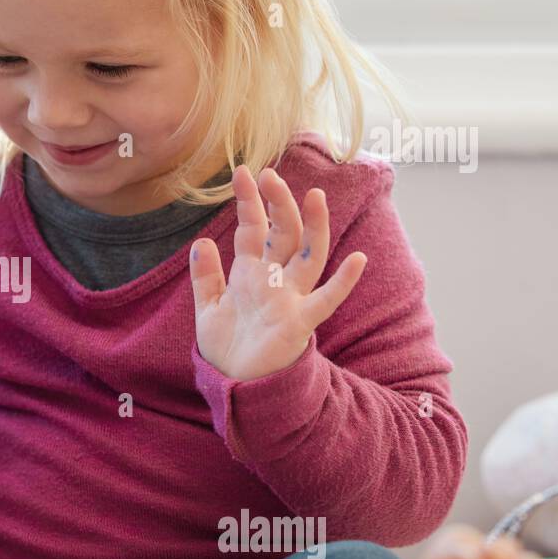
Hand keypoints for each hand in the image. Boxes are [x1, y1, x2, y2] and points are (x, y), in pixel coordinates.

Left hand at [189, 165, 366, 381]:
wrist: (234, 385)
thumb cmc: (226, 347)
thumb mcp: (208, 308)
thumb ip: (205, 276)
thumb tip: (200, 242)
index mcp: (251, 273)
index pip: (253, 229)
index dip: (249, 202)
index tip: (242, 172)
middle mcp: (275, 280)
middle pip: (282, 234)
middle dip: (278, 204)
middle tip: (270, 174)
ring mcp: (291, 299)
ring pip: (308, 256)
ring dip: (313, 227)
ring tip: (315, 196)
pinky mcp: (300, 323)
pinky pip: (326, 300)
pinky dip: (343, 282)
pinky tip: (357, 259)